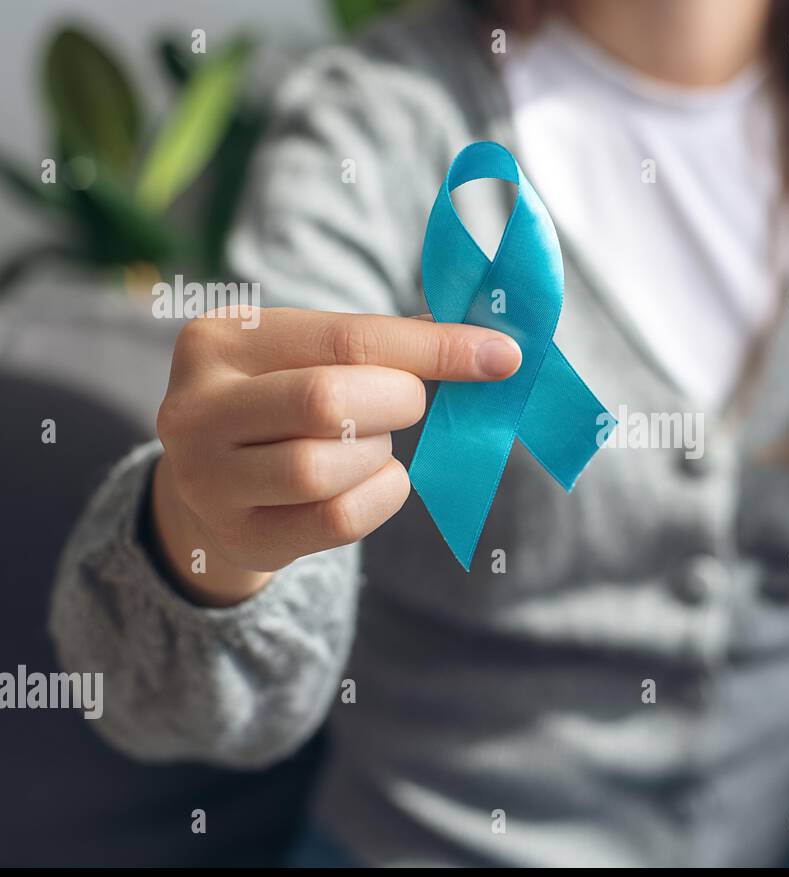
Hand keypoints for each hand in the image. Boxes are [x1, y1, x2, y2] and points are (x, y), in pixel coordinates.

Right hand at [150, 307, 520, 606]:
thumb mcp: (307, 354)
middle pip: (326, 402)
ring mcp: (207, 479)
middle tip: (409, 404)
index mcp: (220, 338)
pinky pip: (337, 520)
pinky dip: (380, 497)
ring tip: (370, 442)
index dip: (435, 349)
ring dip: (378, 454)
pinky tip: (375, 479)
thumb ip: (382, 343)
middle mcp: (195, 407)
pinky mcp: (239, 535)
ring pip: (324, 467)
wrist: (212, 480)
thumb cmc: (280, 402)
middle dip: (396, 403)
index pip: (347, 337)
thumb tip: (488, 345)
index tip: (501, 356)